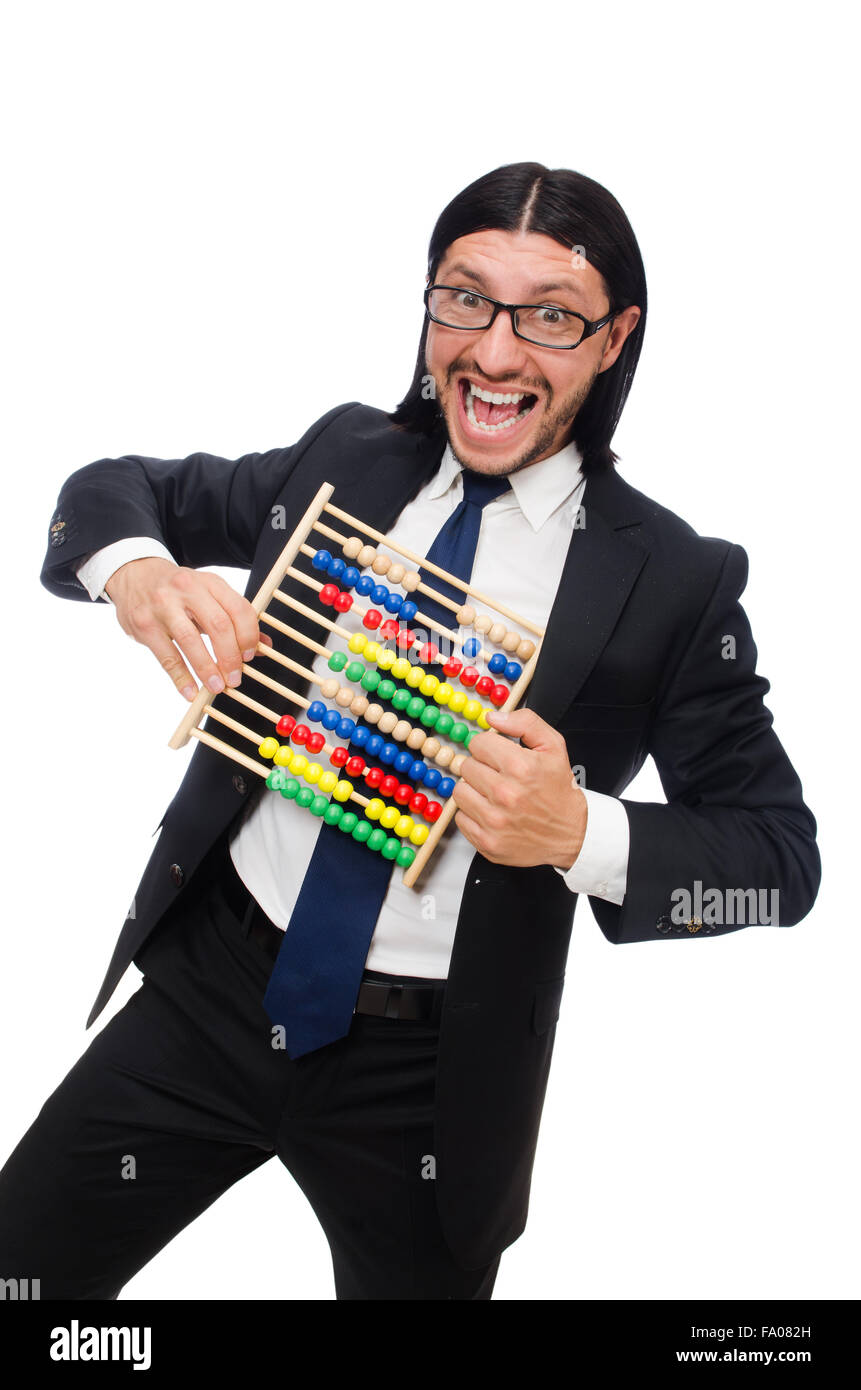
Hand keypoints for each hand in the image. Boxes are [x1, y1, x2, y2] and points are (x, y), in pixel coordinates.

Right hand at [105, 558, 270, 700]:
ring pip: (190, 640)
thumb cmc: (178, 590)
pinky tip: (190, 691)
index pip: (238, 609)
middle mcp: (187, 589)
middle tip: (235, 679)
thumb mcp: (208, 595)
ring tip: (216, 687)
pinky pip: (166, 656)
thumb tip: (264, 645)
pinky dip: (180, 677)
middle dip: (230, 656)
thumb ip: (234, 618)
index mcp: (209, 582)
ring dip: (206, 668)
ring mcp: (163, 606)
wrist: (134, 574)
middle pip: (217, 625)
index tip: (250, 657)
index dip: (249, 636)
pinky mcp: (144, 624)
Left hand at [451, 707, 586, 869]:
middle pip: (466, 766)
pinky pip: (461, 817)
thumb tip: (493, 718)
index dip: (488, 747)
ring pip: (460, 791)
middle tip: (499, 777)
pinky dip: (473, 814)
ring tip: (494, 795)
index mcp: (520, 767)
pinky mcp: (486, 841)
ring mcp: (494, 820)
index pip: (478, 743)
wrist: (569, 836)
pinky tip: (492, 813)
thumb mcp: (554, 748)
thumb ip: (526, 723)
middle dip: (481, 768)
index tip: (498, 756)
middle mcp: (505, 794)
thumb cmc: (560, 793)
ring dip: (474, 791)